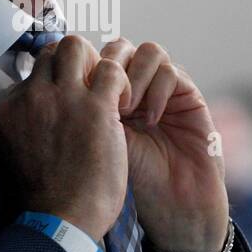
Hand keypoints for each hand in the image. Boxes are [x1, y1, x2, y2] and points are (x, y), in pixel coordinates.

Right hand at [0, 35, 129, 241]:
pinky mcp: (94, 106)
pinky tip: (123, 106)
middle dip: (75, 60)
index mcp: (8, 110)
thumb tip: (44, 114)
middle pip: (52, 49)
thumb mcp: (19, 152)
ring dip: (96, 63)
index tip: (70, 94)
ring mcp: (61, 98)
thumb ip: (27, 124)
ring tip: (107, 91)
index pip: (33, 72)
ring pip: (78, 46)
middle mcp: (31, 97)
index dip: (56, 79)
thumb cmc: (46, 197)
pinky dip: (122, 82)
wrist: (61, 220)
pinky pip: (111, 69)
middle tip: (91, 84)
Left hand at [100, 38, 229, 251]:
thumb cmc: (128, 179)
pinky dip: (157, 91)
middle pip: (121, 46)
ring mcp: (162, 90)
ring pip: (148, 51)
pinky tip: (150, 120)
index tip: (79, 93)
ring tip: (126, 109)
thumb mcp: (97, 138)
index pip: (96, 56)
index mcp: (107, 94)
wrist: (170, 205)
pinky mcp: (188, 96)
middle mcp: (135, 87)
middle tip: (104, 99)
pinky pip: (171, 71)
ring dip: (134, 76)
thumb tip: (63, 78)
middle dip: (111, 67)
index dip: (88, 66)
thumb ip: (85, 106)